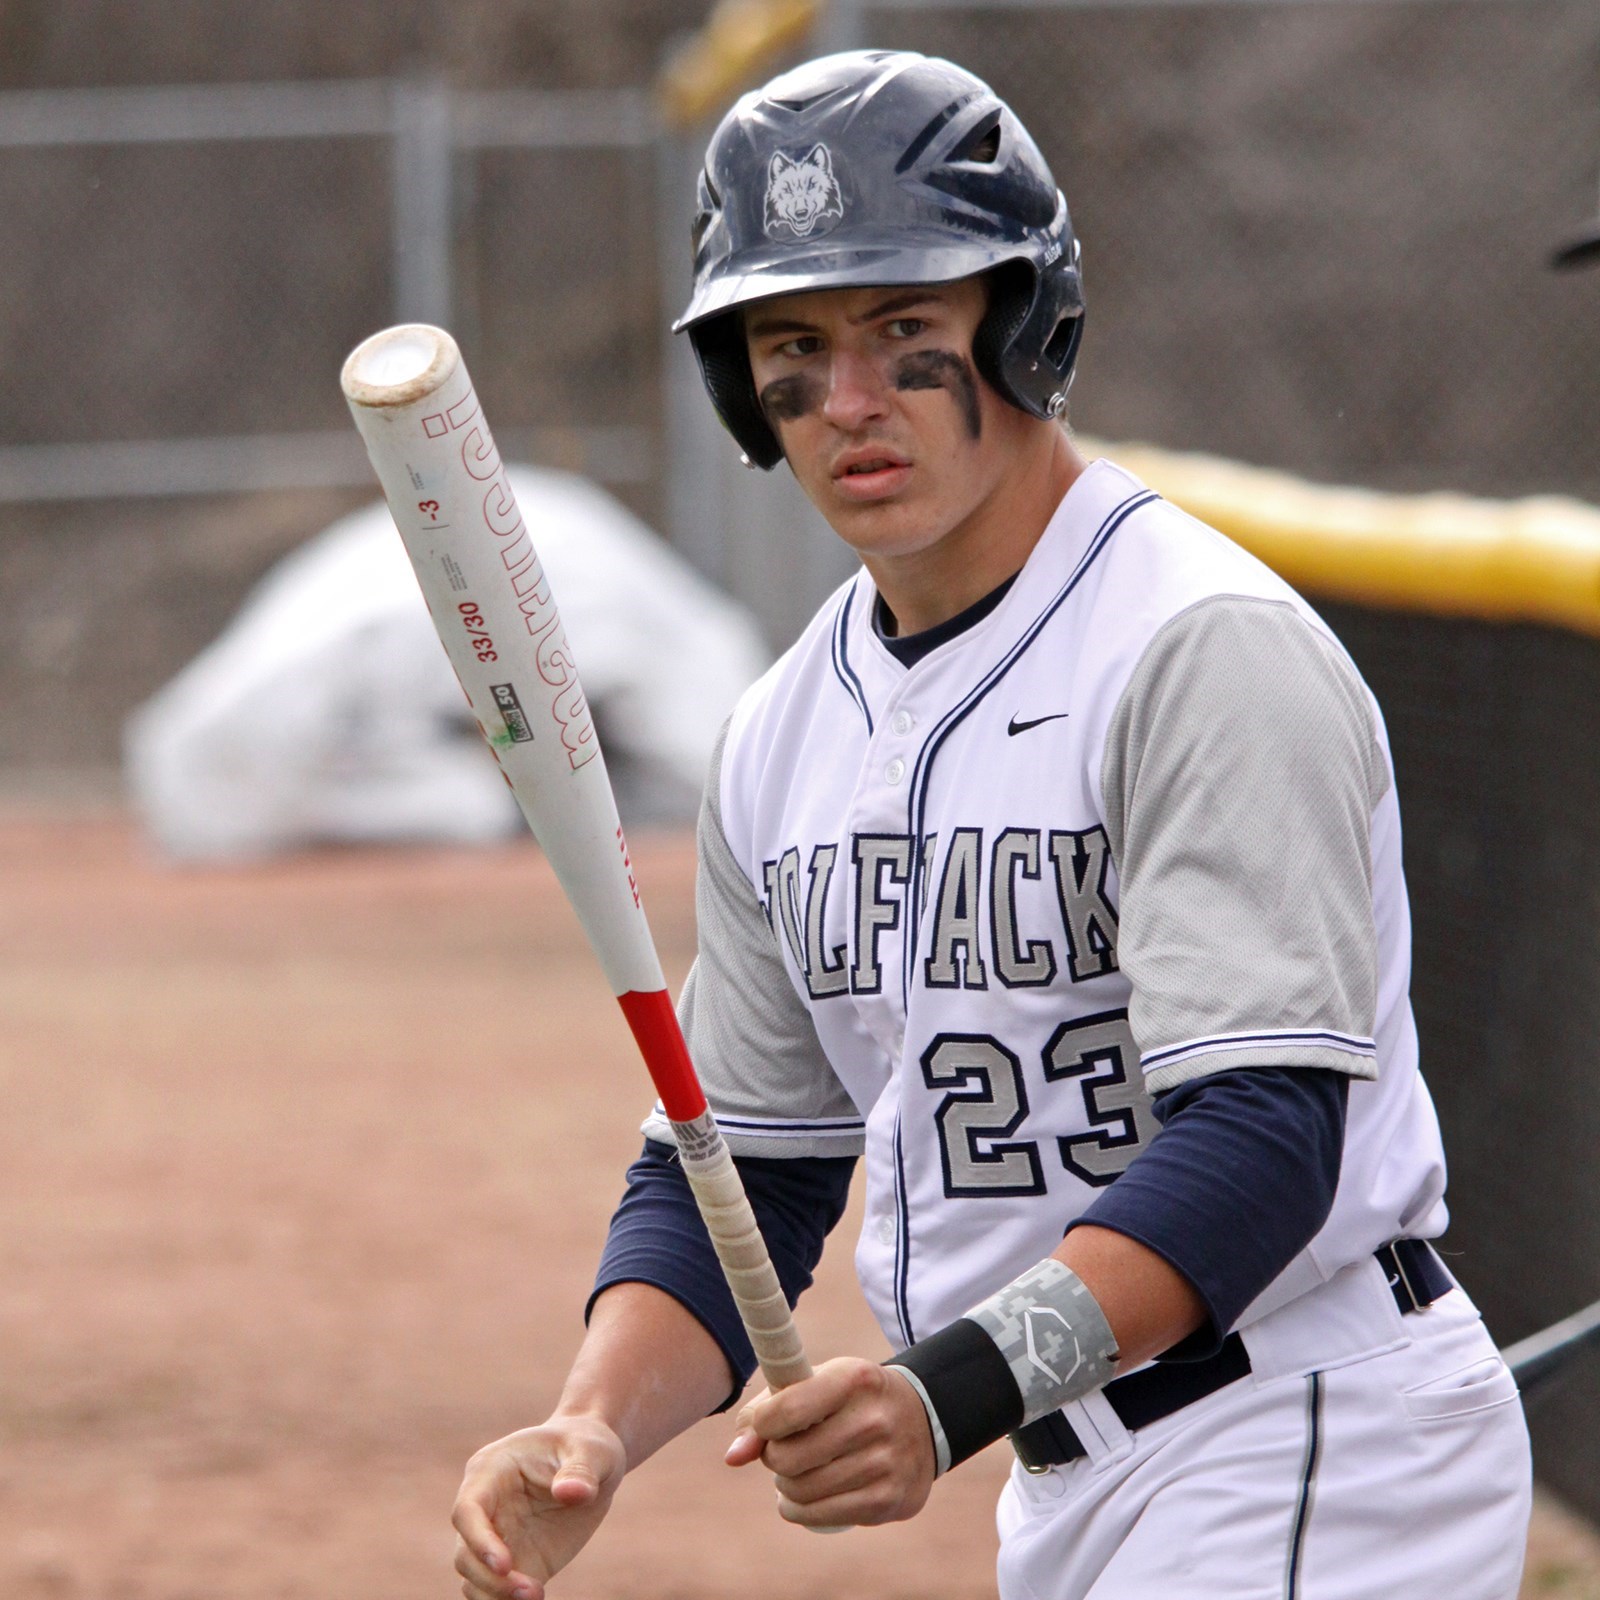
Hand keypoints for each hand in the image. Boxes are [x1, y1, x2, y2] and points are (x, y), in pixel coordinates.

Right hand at [451, 1415, 626, 1599]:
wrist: (594, 1462)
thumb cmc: (586, 1446)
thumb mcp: (592, 1450)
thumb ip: (581, 1470)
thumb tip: (571, 1493)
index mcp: (491, 1470)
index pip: (467, 1510)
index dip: (479, 1540)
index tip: (506, 1565)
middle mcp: (486, 1508)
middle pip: (465, 1553)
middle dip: (490, 1579)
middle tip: (533, 1591)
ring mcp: (498, 1538)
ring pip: (475, 1579)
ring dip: (497, 1596)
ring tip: (537, 1596)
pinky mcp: (517, 1563)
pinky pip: (497, 1592)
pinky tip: (535, 1599)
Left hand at [724, 1358, 936, 1527]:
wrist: (923, 1419)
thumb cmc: (852, 1399)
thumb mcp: (818, 1383)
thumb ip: (768, 1409)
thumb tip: (733, 1456)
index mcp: (853, 1379)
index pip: (786, 1409)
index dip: (761, 1424)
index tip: (765, 1425)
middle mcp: (872, 1420)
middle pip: (787, 1458)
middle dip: (773, 1457)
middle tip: (783, 1450)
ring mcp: (883, 1463)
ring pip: (799, 1491)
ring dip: (784, 1485)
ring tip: (796, 1471)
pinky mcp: (887, 1500)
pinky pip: (817, 1516)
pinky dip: (798, 1509)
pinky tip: (805, 1496)